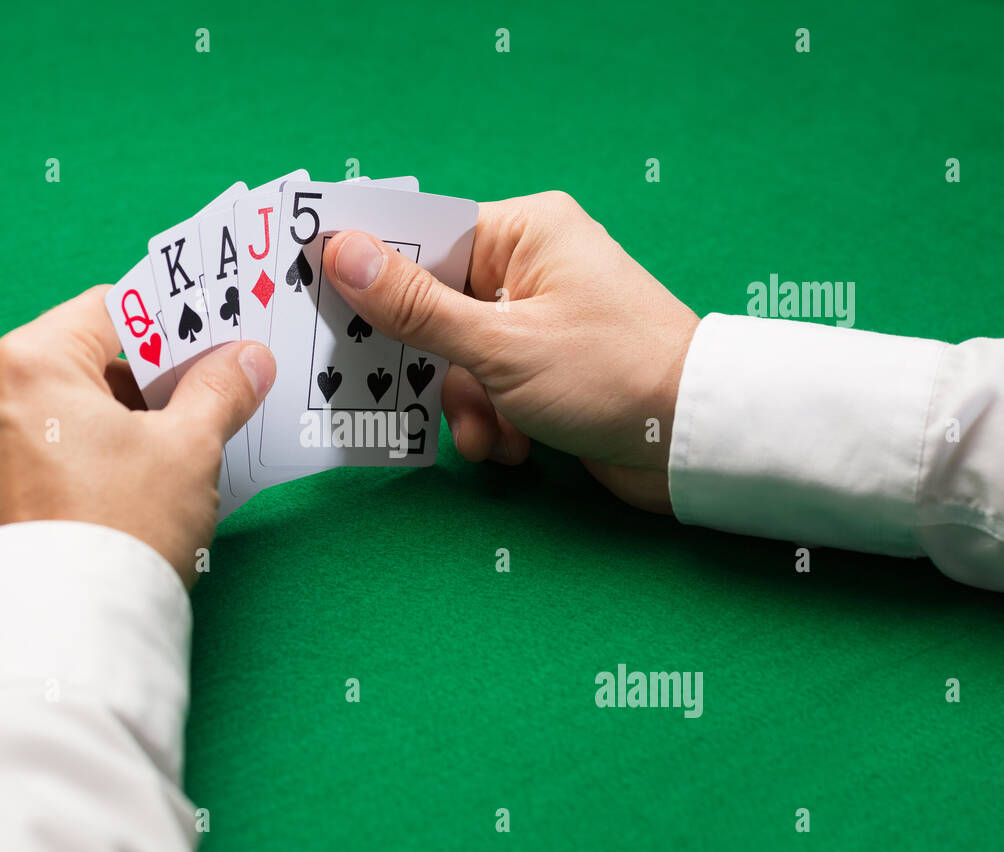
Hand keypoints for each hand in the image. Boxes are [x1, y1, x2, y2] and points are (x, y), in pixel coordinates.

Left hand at [0, 286, 275, 586]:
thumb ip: (220, 390)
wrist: (67, 636)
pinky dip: (73, 466)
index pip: (108, 311)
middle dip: (140, 386)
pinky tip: (116, 498)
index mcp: (29, 364)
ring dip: (107, 428)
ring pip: (55, 416)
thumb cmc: (123, 527)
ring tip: (160, 464)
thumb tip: (247, 359)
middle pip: (78, 364)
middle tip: (194, 409)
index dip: (166, 327)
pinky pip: (32, 462)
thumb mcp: (189, 448)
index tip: (206, 348)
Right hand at [321, 192, 698, 512]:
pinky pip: (490, 387)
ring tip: (486, 437)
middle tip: (397, 393)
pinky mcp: (547, 368)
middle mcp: (530, 266)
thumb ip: (415, 305)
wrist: (695, 444)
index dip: (376, 274)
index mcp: (525, 232)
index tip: (326, 303)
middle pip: (436, 306)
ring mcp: (539, 319)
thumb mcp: (499, 343)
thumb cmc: (607, 373)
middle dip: (433, 366)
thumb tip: (341, 251)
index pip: (426, 238)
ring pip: (460, 358)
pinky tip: (513, 449)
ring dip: (466, 407)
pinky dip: (493, 422)